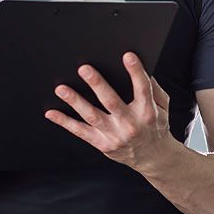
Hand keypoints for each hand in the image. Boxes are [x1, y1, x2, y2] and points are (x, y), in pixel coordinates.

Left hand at [44, 52, 173, 171]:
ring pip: (92, 116)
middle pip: (111, 102)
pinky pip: (80, 132)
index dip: (135, 72)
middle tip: (84, 69)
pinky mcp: (102, 144)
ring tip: (61, 89)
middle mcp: (130, 124)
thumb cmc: (155, 126)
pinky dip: (65, 122)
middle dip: (97, 84)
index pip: (142, 88)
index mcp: (147, 111)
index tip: (128, 56)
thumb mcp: (162, 107)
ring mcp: (114, 135)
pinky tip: (52, 113)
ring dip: (75, 102)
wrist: (153, 157)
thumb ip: (153, 89)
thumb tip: (142, 70)